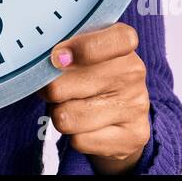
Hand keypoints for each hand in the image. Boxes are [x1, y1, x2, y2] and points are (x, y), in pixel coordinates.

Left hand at [36, 22, 150, 173]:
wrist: (117, 114)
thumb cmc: (86, 73)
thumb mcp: (77, 50)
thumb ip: (62, 47)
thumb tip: (46, 63)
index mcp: (122, 40)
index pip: (113, 40)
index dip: (83, 48)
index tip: (56, 57)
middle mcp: (134, 71)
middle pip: (66, 84)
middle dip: (51, 90)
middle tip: (54, 88)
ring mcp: (136, 104)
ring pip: (68, 116)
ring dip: (60, 114)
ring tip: (71, 105)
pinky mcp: (134, 135)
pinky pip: (80, 140)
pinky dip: (74, 136)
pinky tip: (85, 126)